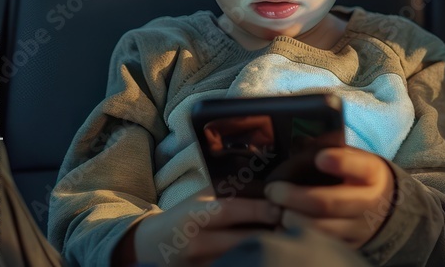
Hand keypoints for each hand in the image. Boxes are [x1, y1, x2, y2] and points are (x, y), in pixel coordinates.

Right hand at [115, 188, 280, 266]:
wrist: (149, 246)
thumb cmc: (183, 216)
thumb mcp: (200, 199)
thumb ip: (228, 194)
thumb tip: (268, 185)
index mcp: (196, 215)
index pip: (232, 211)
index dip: (260, 210)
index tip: (283, 208)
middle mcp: (197, 241)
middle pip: (242, 239)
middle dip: (270, 233)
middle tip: (295, 225)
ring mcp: (200, 264)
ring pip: (241, 258)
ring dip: (264, 249)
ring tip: (287, 239)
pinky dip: (251, 261)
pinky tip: (266, 252)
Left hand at [264, 147, 394, 247]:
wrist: (384, 207)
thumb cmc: (358, 177)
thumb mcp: (355, 159)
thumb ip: (332, 149)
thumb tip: (298, 141)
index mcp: (372, 173)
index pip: (361, 167)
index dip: (340, 162)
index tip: (320, 158)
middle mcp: (370, 202)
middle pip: (329, 202)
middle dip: (296, 197)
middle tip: (273, 190)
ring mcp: (359, 227)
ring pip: (321, 227)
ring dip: (293, 218)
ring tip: (276, 210)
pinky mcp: (349, 245)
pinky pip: (320, 243)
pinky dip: (297, 235)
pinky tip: (282, 226)